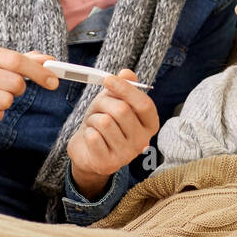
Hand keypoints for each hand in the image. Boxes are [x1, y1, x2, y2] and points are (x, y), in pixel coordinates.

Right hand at [0, 44, 59, 134]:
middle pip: (15, 83)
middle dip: (20, 89)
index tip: (54, 82)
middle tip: (10, 89)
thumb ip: (26, 60)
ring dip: (6, 102)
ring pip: (6, 100)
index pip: (17, 61)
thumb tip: (50, 60)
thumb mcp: (0, 64)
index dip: (39, 72)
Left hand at [67, 68, 158, 197]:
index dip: (126, 89)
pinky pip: (93, 137)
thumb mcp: (114, 102)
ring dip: (93, 119)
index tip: (108, 79)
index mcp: (150, 125)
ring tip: (95, 125)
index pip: (144, 104)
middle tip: (98, 110)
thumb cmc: (105, 123)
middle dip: (103, 104)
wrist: (88, 150)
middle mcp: (142, 141)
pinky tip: (91, 138)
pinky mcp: (108, 163)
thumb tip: (127, 73)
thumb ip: (123, 87)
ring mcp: (126, 155)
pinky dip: (87, 132)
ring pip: (105, 123)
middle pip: (122, 111)